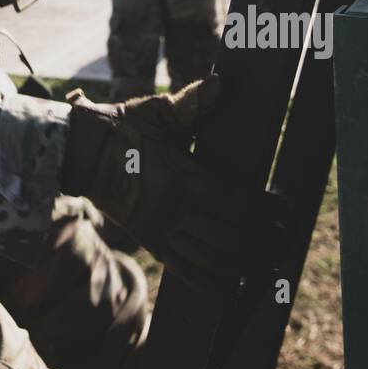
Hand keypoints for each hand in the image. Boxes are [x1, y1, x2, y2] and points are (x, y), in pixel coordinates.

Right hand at [62, 77, 270, 290]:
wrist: (82, 154)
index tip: (284, 209)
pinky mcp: (149, 241)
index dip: (263, 209)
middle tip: (285, 240)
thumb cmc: (124, 127)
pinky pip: (183, 269)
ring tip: (268, 266)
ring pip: (210, 259)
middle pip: (228, 236)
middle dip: (261, 241)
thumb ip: (192, 103)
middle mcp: (170, 211)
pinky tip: (227, 286)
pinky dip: (207, 282)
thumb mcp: (157, 112)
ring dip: (243, 266)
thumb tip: (221, 82)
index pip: (233, 201)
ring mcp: (159, 230)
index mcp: (178, 178)